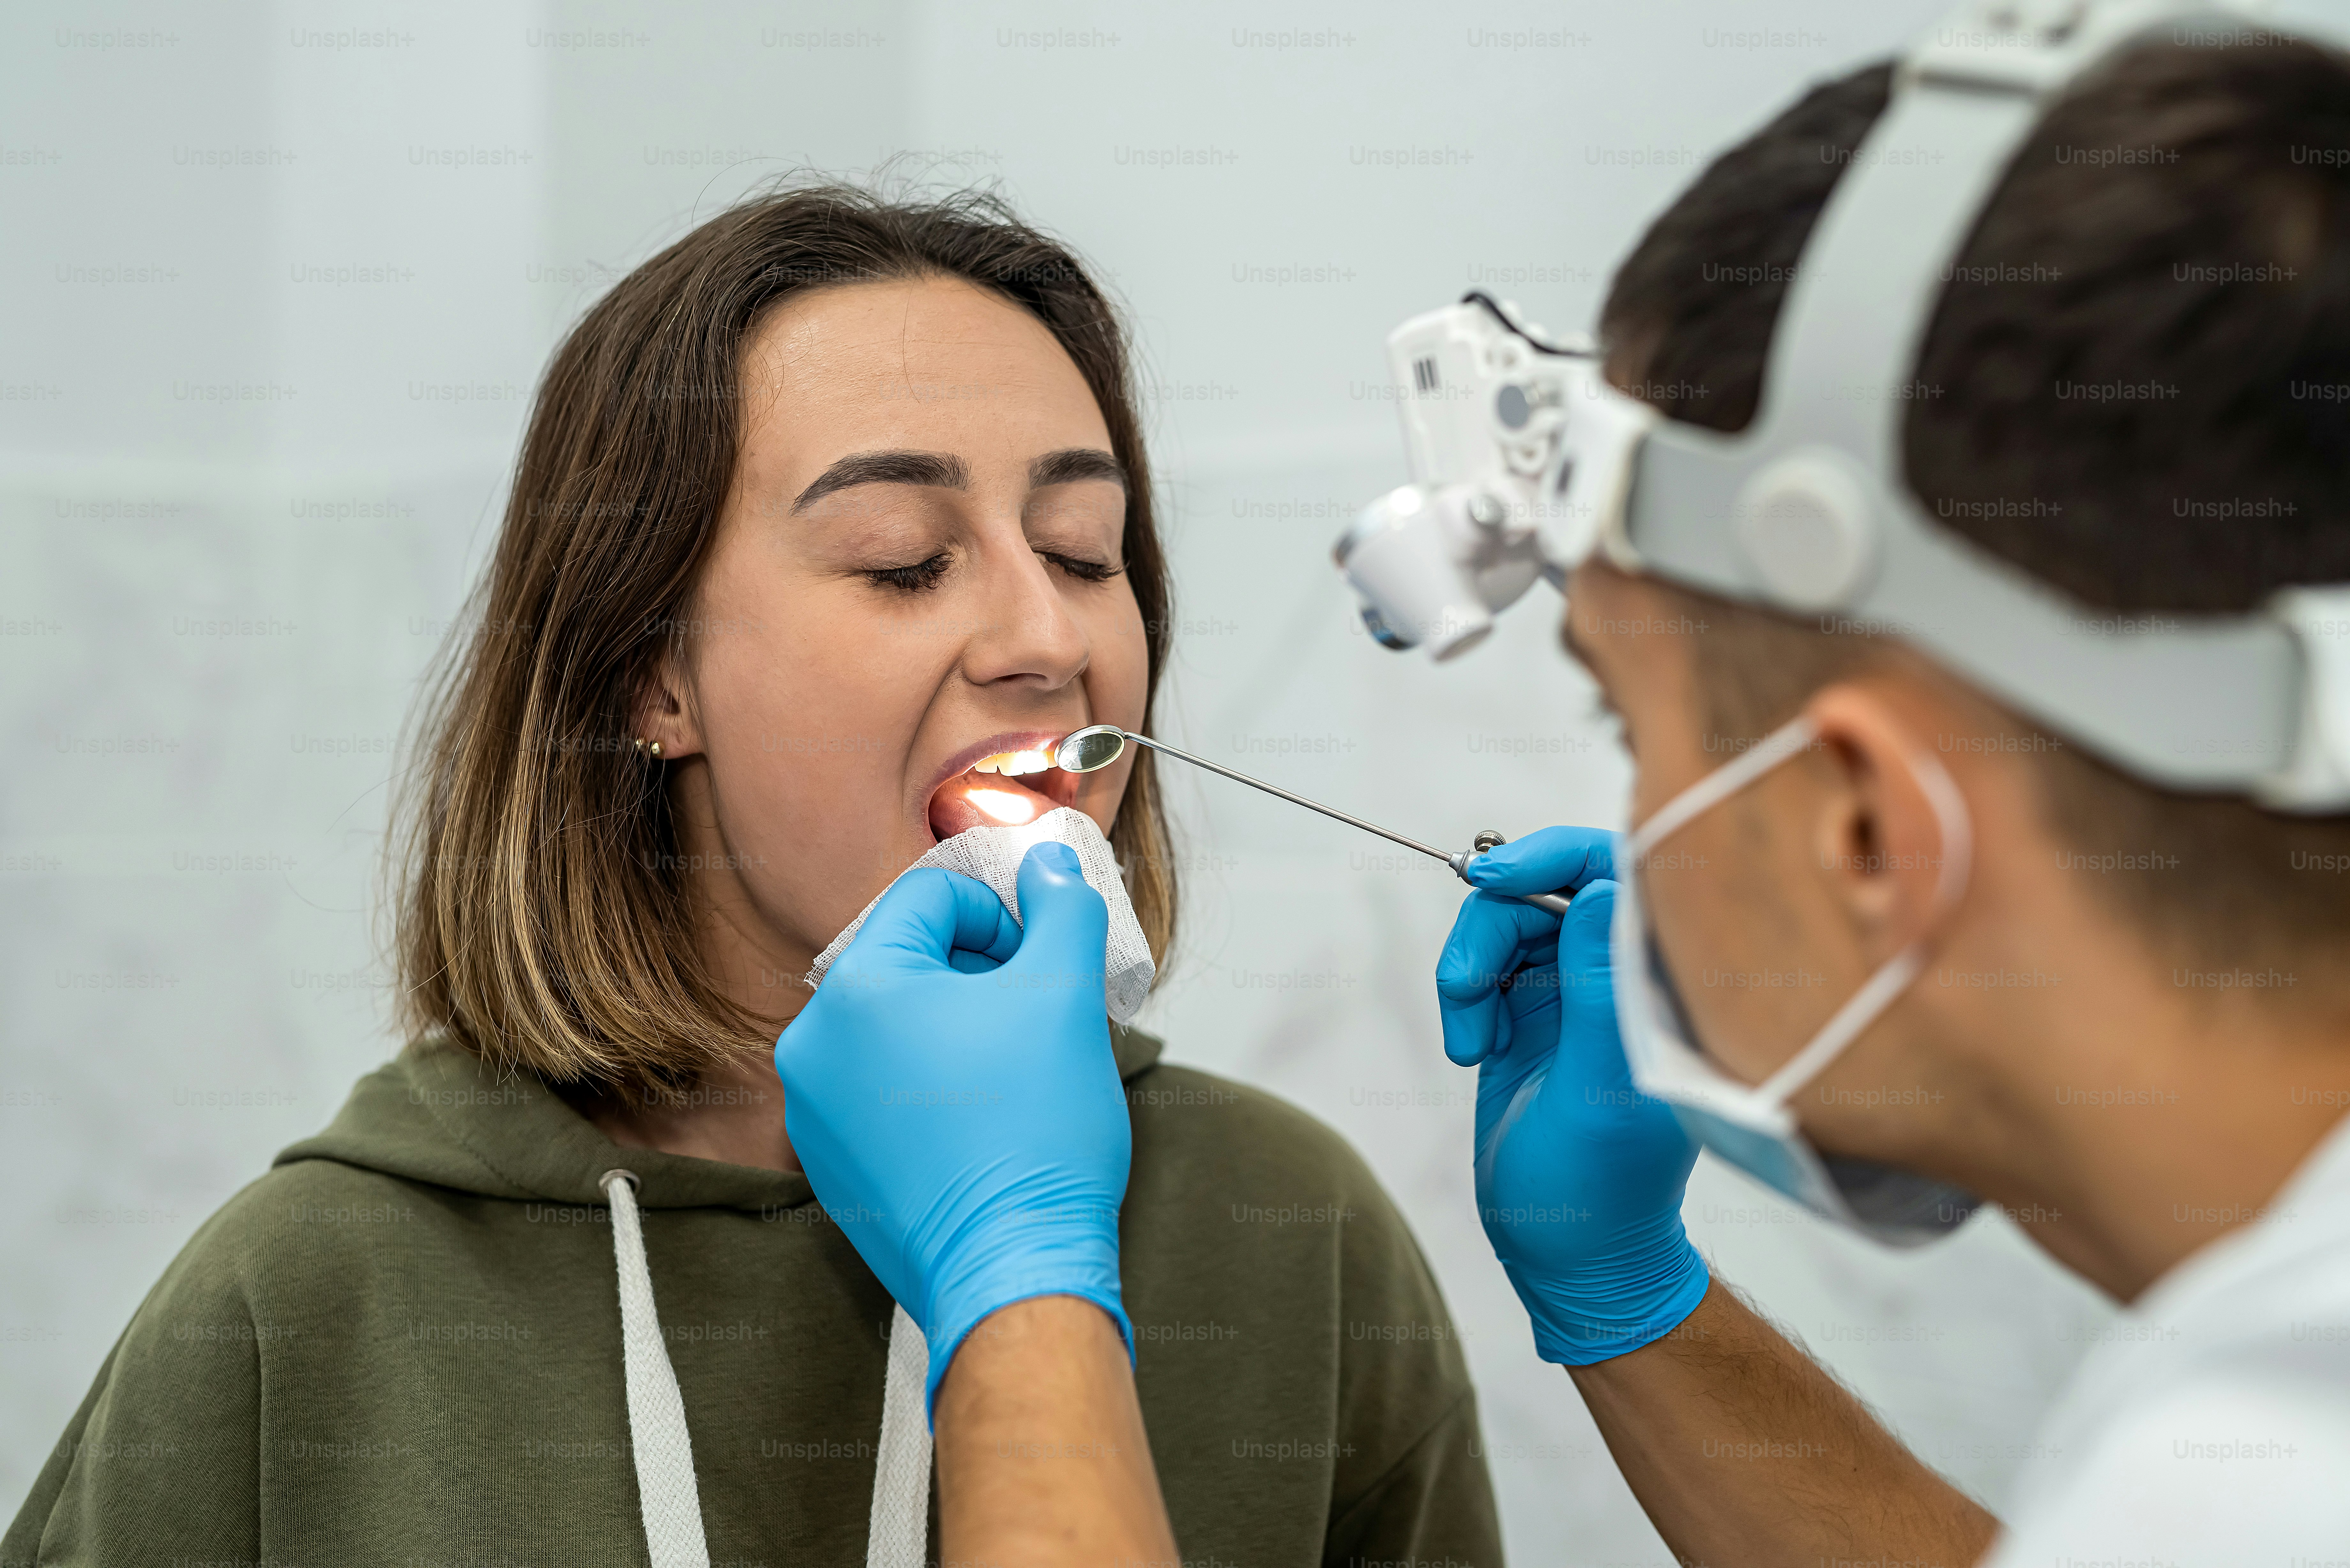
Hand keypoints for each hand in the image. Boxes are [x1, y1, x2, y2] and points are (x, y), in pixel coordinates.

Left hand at [774, 841, 1132, 1414]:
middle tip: (1039, 1019)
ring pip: (898, 1030)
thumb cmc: (1038, 1136)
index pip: (931, 899)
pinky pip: (884, 1093)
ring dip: (961, 1032)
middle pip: (910, 963)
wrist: (1014, 1274)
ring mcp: (815, 1113)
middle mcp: (814, 1046)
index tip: (1043, 966)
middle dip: (981, 977)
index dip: (1003, 918)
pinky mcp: (833, 1168)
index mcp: (857, 989)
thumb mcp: (1068, 995)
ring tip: (1017, 1075)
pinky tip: (986, 1125)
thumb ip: (1061, 911)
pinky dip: (936, 1089)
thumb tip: (1048, 867)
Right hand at [1435, 826, 1708, 1363]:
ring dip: (1470, 972)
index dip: (1557, 854)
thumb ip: (1600, 985)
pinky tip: (1472, 1050)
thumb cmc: (1601, 1187)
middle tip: (1460, 987)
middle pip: (1546, 888)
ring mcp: (1576, 992)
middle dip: (1492, 927)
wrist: (1568, 1255)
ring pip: (1506, 924)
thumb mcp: (1600, 1087)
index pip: (1623, 872)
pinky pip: (1485, 967)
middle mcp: (1623, 977)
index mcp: (1663, 987)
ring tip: (1468, 1044)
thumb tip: (1606, 886)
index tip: (1491, 875)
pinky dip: (1465, 999)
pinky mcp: (1532, 1014)